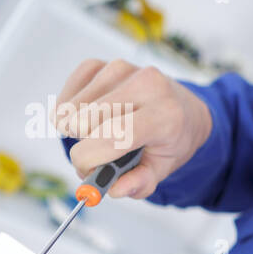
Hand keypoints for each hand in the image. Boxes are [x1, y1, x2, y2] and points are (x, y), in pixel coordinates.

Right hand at [52, 58, 213, 199]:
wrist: (184, 109)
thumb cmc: (170, 140)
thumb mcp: (163, 168)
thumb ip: (140, 183)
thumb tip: (114, 190)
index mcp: (166, 116)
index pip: (115, 135)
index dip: (89, 157)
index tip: (85, 170)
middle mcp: (147, 85)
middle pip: (85, 121)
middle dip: (82, 147)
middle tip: (98, 154)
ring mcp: (123, 69)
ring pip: (71, 109)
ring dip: (76, 128)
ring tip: (100, 133)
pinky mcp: (103, 63)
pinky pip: (69, 92)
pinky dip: (70, 110)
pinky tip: (90, 115)